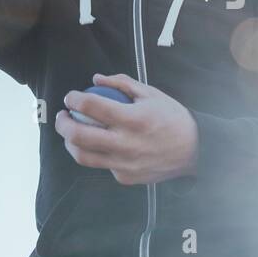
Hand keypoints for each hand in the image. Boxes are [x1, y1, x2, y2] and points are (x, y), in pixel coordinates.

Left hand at [55, 73, 199, 185]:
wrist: (195, 151)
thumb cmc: (173, 118)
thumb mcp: (151, 94)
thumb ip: (122, 83)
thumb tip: (95, 79)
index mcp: (133, 119)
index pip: (91, 106)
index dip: (74, 99)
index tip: (70, 97)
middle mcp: (126, 143)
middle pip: (78, 135)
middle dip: (62, 124)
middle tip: (62, 116)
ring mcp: (124, 164)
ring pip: (83, 156)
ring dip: (70, 143)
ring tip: (71, 133)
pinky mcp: (125, 177)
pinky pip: (102, 165)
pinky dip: (96, 154)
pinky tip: (98, 146)